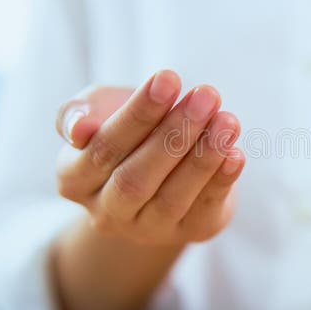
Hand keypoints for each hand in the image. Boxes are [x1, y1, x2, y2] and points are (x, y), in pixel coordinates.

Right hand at [54, 70, 244, 245]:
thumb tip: (79, 128)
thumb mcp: (98, 111)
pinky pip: (205, 210)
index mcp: (75, 179)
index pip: (103, 148)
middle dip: (173, 134)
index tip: (169, 78)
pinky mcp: (191, 231)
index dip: (137, 114)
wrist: (160, 165)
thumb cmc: (126, 130)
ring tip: (227, 121)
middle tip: (207, 95)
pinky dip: (222, 181)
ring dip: (203, 157)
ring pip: (172, 198)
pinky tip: (235, 153)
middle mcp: (106, 212)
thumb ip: (79, 112)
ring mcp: (148, 228)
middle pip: (135, 179)